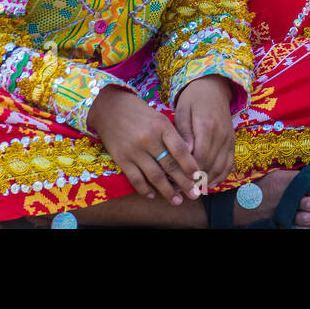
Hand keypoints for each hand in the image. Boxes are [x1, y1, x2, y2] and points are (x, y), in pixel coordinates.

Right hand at [87, 85, 197, 203]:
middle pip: (170, 166)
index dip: (191, 166)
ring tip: (177, 201)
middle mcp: (148, 139)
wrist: (110, 108)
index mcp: (162, 126)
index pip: (180, 150)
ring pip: (154, 176)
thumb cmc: (140, 113)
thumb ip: (173, 136)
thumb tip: (189, 158)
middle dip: (184, 183)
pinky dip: (145, 189)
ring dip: (167, 191)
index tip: (199, 177)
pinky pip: (136, 179)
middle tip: (194, 195)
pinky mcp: (121, 159)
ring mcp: (134, 150)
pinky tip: (153, 195)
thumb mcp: (160, 118)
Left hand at [174, 75, 234, 192]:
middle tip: (182, 191)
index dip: (189, 172)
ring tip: (194, 191)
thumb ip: (184, 133)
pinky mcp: (232, 141)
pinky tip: (210, 184)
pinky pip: (229, 163)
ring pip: (221, 167)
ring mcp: (229, 138)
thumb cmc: (193, 98)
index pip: (199, 156)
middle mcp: (221, 134)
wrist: (214, 86)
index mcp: (207, 125)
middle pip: (210, 164)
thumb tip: (184, 155)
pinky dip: (221, 176)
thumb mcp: (182, 111)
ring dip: (208, 181)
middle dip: (196, 180)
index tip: (177, 181)